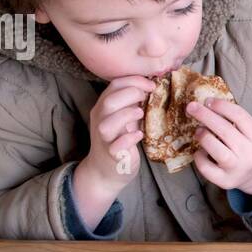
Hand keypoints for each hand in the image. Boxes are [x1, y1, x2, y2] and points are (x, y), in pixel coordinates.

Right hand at [79, 74, 156, 190]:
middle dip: (130, 94)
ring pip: (107, 124)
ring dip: (126, 115)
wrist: (105, 171)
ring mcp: (104, 139)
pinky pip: (115, 147)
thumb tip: (150, 85)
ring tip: (141, 113)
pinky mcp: (111, 155)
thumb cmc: (119, 140)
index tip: (151, 83)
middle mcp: (100, 121)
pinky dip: (128, 139)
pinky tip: (139, 135)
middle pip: (109, 101)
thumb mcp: (124, 118)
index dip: (133, 80)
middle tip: (146, 96)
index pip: (114, 86)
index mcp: (104, 107)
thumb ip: (132, 103)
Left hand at [187, 99, 251, 194]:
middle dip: (206, 116)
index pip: (241, 117)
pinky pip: (207, 168)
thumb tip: (204, 105)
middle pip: (226, 131)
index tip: (208, 100)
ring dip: (204, 137)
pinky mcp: (225, 181)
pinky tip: (200, 151)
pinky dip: (199, 157)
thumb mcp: (247, 133)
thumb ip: (232, 121)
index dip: (222, 106)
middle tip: (191, 107)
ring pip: (217, 150)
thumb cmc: (245, 147)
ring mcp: (237, 169)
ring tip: (198, 131)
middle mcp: (249, 154)